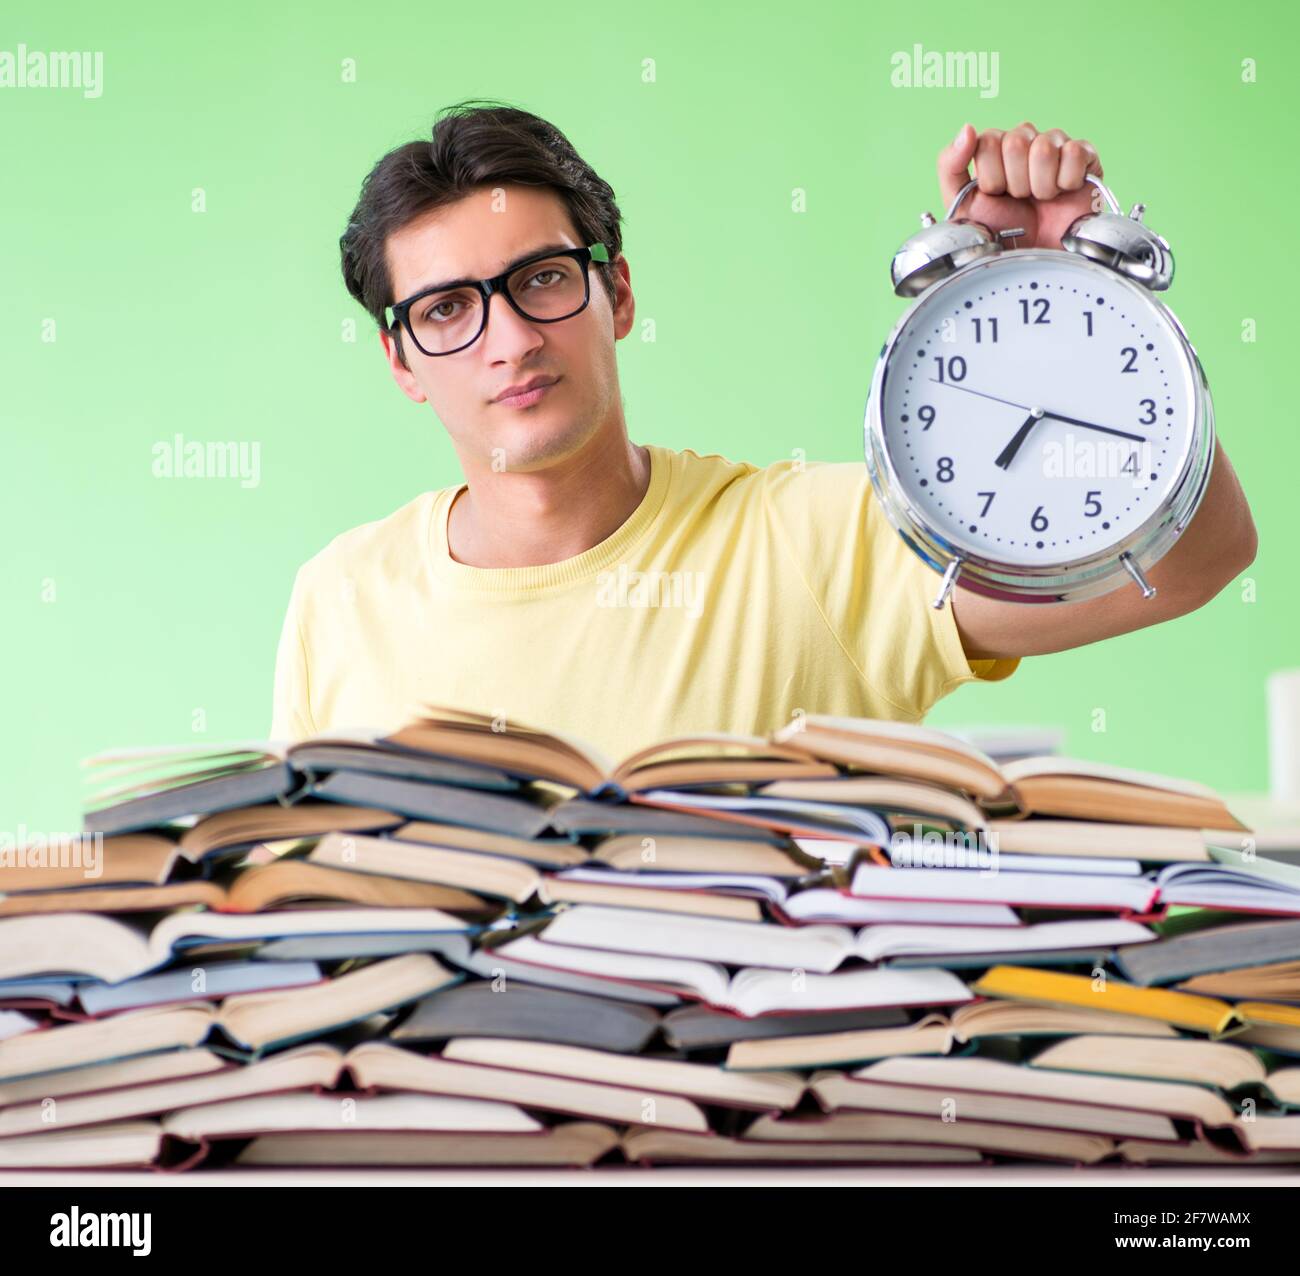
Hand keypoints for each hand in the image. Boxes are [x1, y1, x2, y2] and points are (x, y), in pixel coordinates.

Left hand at [937, 122, 1103, 250]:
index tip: (996, 195)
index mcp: (994, 148)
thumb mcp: (961, 204)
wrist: (1035, 256)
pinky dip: (1067, 182)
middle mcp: (1024, 140)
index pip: (988, 140)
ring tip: (1041, 199)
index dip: (991, 177)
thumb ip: (950, 164)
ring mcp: (1054, 145)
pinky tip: (1063, 192)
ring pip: (1044, 148)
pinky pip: (1074, 152)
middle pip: (1015, 142)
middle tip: (1020, 200)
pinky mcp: (1084, 154)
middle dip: (1015, 183)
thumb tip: (967, 128)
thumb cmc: (1000, 231)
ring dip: (1040, 185)